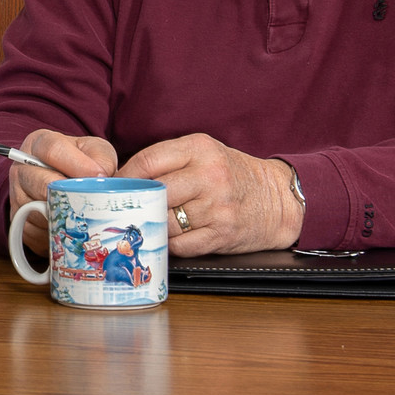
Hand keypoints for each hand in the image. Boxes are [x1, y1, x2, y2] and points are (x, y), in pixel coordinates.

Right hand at [4, 129, 118, 252]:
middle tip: (93, 201)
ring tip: (84, 214)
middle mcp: (21, 168)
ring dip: (66, 216)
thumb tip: (105, 177)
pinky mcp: (18, 220)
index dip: (77, 164)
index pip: (52, 149)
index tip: (100, 176)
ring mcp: (16, 195)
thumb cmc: (80, 163)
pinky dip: (56, 231)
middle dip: (72, 195)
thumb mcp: (94, 151)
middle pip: (42, 184)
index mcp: (38, 143)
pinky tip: (69, 225)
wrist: (60, 184)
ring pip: (40, 210)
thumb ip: (102, 158)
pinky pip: (37, 231)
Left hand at [118, 135, 304, 255]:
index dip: (126, 176)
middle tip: (127, 208)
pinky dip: (172, 243)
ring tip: (151, 223)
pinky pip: (181, 244)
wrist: (278, 199)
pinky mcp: (222, 234)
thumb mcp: (205, 153)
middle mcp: (210, 176)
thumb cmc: (233, 175)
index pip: (148, 161)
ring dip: (154, 225)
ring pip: (165, 221)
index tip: (116, 186)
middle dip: (138, 203)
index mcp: (200, 149)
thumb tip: (124, 178)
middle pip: (154, 192)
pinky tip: (173, 236)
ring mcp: (217, 207)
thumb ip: (169, 160)